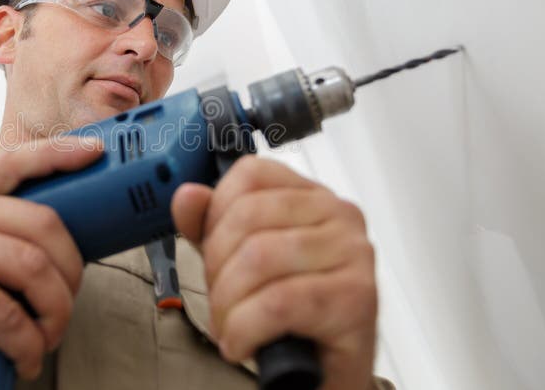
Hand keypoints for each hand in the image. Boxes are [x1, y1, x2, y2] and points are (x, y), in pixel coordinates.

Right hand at [0, 136, 101, 386]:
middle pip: (43, 223)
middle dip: (70, 270)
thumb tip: (56, 241)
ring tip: (48, 335)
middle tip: (66, 303)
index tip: (94, 153)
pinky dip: (29, 343)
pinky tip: (26, 357)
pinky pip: (10, 314)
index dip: (59, 154)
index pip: (14, 161)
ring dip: (56, 311)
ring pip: (35, 268)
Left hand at [172, 156, 377, 389]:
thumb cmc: (287, 316)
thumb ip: (210, 226)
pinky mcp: (356, 300)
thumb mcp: (239, 263)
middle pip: (248, 218)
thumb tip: (188, 195)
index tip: (214, 253)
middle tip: (221, 303)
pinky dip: (245, 329)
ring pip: (259, 259)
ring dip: (228, 305)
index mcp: (313, 196)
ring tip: (230, 329)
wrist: (319, 375)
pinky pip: (277, 303)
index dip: (216, 215)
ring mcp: (353, 255)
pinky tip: (242, 345)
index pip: (251, 174)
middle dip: (216, 268)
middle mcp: (340, 216)